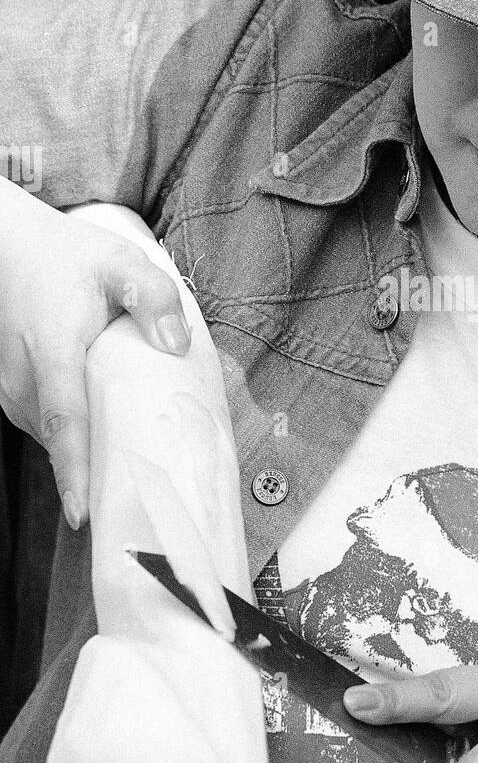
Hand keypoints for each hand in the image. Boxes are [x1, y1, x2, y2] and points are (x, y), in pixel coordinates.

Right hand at [0, 179, 190, 529]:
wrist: (13, 249)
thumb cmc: (69, 257)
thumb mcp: (120, 262)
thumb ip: (153, 296)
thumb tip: (176, 343)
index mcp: (52, 351)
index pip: (65, 423)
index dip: (74, 471)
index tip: (85, 513)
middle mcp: (24, 380)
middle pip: (63, 443)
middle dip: (98, 479)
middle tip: (146, 511)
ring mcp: (14, 392)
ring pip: (56, 440)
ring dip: (92, 462)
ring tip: (139, 484)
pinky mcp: (16, 396)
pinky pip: (51, 430)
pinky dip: (79, 442)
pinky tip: (114, 447)